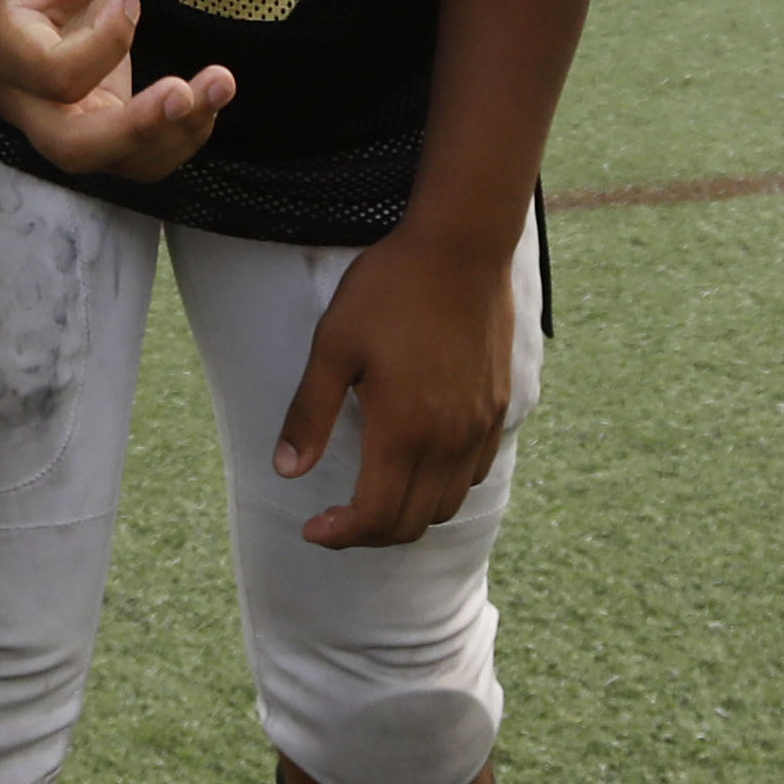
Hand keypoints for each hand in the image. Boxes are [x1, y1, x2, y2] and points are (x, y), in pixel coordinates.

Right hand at [0, 0, 234, 182]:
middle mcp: (24, 100)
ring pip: (114, 161)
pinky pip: (138, 155)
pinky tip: (208, 95)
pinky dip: (180, 133)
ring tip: (220, 84)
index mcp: (6, 47)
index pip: (55, 74)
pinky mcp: (94, 127)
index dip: (105, 42)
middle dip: (138, 127)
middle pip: (74, 148)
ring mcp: (58, 122)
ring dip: (175, 133)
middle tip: (186, 91)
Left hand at [275, 221, 519, 548]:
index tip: (312, 530)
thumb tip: (286, 472)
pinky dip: (442, 488)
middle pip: (411, 523)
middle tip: (335, 519)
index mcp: (403, 431)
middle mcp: (447, 441)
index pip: (375, 517)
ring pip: (446, 505)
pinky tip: (416, 463)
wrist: (461, 247)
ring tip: (372, 496)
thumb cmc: (389, 290)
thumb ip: (310, 414)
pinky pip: (472, 474)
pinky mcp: (497, 408)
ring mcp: (478, 427)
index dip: (341, 536)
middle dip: (368, 534)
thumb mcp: (333, 345)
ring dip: (406, 515)